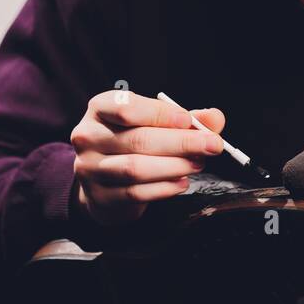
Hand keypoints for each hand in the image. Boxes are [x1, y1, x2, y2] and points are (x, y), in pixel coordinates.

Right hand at [71, 90, 225, 226]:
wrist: (103, 178)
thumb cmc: (132, 140)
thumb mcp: (152, 121)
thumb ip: (183, 118)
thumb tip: (214, 118)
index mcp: (100, 108)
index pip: (126, 108)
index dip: (161, 114)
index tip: (189, 121)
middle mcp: (88, 136)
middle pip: (138, 140)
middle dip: (181, 143)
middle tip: (211, 145)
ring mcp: (90, 168)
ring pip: (136, 168)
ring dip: (174, 166)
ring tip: (198, 164)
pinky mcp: (99, 196)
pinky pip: (135, 193)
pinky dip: (164, 188)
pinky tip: (181, 182)